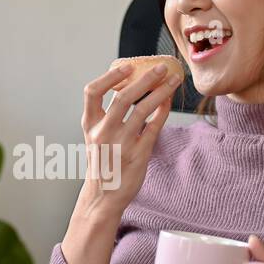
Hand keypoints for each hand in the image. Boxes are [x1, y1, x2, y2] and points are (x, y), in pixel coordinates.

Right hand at [77, 59, 181, 218]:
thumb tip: (129, 86)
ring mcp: (121, 144)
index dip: (109, 77)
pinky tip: (169, 102)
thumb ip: (106, 115)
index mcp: (90, 126)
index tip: (126, 67)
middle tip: (162, 67)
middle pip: (123, 97)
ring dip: (160, 91)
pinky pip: (154, 127)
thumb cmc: (102, 163)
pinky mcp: (138, 154)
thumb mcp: (95, 137)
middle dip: (145, 78)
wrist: (103, 196)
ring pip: (142, 109)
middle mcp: (103, 133)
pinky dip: (163, 111)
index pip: (92, 92)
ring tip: (173, 80)